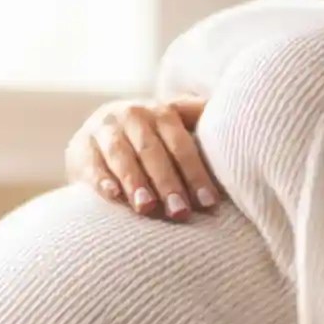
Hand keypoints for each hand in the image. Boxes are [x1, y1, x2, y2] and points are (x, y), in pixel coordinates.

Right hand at [64, 95, 218, 221]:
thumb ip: (200, 122)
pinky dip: (101, 179)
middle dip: (167, 183)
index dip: (195, 172)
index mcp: (160, 111)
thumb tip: (243, 125)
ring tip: (147, 207)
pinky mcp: (80, 147)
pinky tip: (112, 195)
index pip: (180, 143)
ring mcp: (103, 129)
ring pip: (121, 155)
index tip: (208, 203)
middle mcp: (131, 115)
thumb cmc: (149, 139)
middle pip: (152, 151)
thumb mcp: (174, 125)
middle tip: (180, 212)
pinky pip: (92, 163)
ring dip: (135, 182)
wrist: (98, 136)